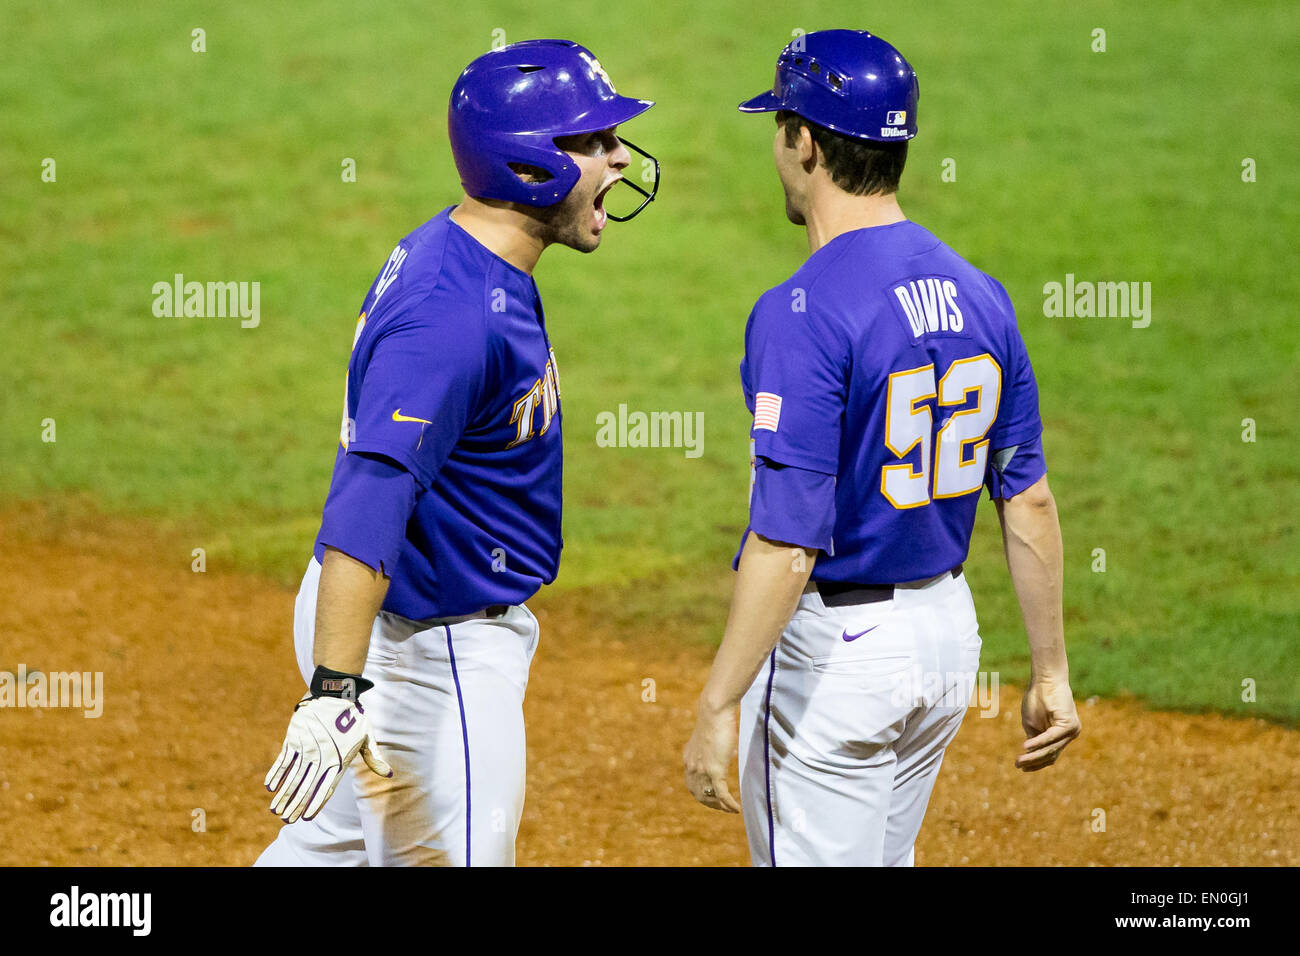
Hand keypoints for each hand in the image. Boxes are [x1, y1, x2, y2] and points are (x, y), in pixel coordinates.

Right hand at [265, 694, 391, 821]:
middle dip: (296, 804)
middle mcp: (321, 755)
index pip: (326, 787)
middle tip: (286, 820)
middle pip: (307, 786)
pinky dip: (277, 773)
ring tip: (276, 810)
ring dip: (284, 794)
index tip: (306, 817)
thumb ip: (374, 758)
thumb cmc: (353, 716)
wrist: (335, 692)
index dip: (315, 803)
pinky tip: (270, 787)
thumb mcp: (366, 736)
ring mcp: (306, 746)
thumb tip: (389, 774)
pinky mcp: (294, 737)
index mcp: (339, 759)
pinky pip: (283, 759)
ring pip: (293, 776)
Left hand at [683, 698, 741, 812]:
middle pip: (699, 794)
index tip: (712, 798)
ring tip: (730, 810)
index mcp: (688, 759)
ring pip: (710, 797)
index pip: (691, 784)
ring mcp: (702, 770)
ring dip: (721, 806)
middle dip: (711, 804)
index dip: (701, 794)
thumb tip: (721, 749)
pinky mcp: (715, 770)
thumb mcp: (708, 738)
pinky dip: (728, 804)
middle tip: (723, 808)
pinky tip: (736, 808)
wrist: (714, 712)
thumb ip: (710, 748)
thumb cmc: (714, 719)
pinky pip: (722, 794)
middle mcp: (692, 767)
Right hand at [1017, 678, 1080, 771]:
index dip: (1035, 763)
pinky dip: (1039, 742)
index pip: (1050, 756)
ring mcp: (1071, 731)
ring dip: (1034, 755)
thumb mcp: (1032, 724)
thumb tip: (1032, 755)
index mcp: (1061, 736)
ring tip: (1019, 760)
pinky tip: (1026, 746)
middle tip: (1018, 765)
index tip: (1020, 767)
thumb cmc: (1037, 699)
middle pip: (1051, 755)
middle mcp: (1069, 735)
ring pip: (1051, 749)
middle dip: (1033, 762)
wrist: (1045, 680)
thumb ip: (1035, 739)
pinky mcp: (1069, 725)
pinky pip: (1051, 737)